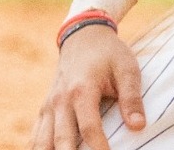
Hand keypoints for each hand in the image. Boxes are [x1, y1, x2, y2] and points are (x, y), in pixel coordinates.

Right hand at [31, 25, 145, 149]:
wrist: (82, 36)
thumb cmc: (109, 53)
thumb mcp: (127, 69)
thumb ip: (132, 98)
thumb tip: (138, 127)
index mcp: (82, 90)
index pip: (89, 128)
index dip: (100, 149)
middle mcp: (60, 100)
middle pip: (62, 141)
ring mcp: (49, 106)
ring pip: (42, 143)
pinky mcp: (44, 110)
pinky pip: (36, 137)